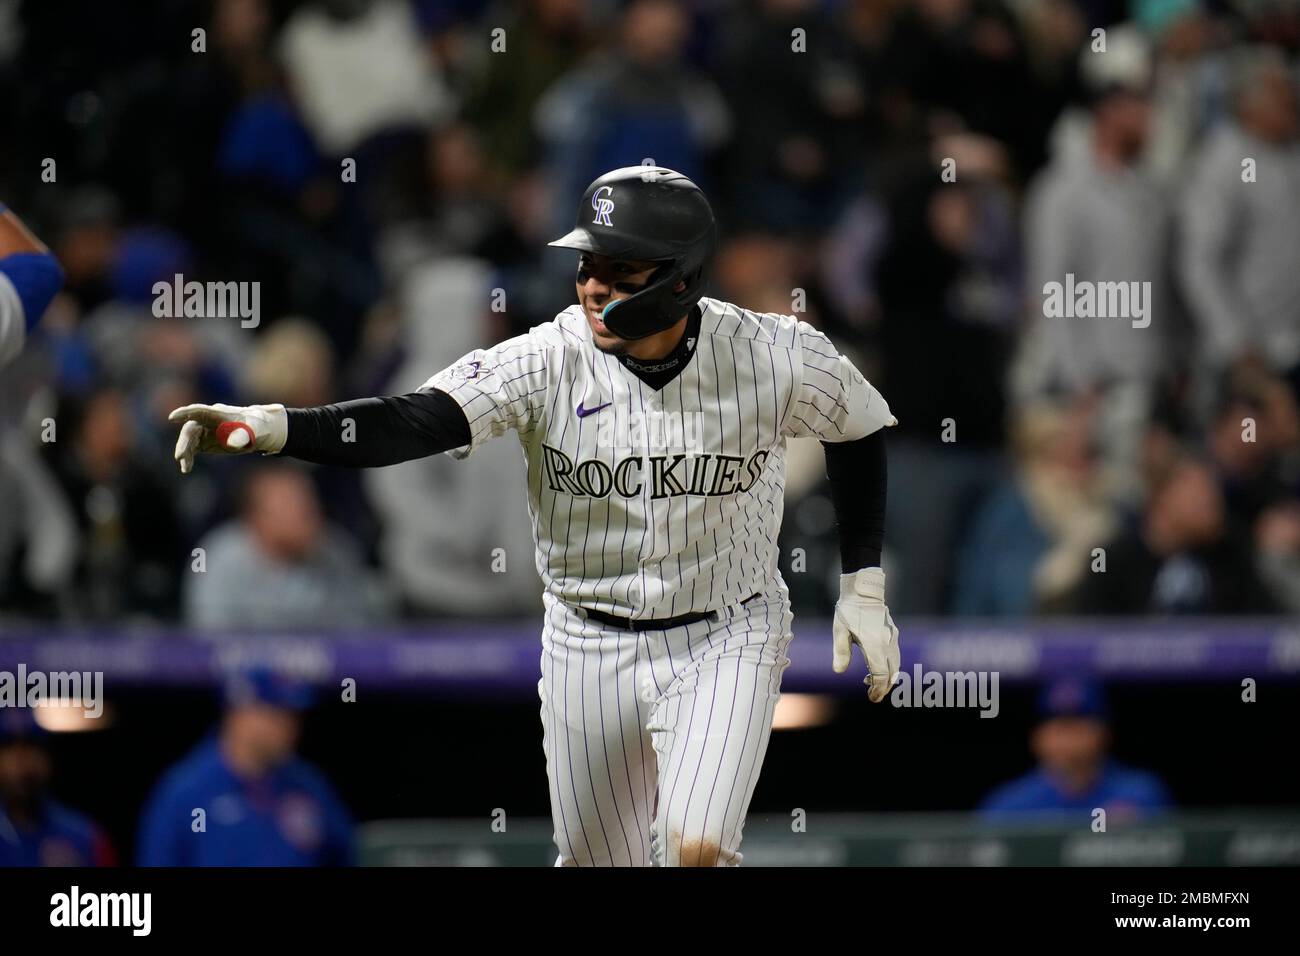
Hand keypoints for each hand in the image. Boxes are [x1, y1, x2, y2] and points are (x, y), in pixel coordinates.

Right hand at [168, 402, 287, 473]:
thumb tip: (232, 443)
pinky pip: (192, 449)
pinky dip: (188, 458)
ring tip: (185, 467)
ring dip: (185, 452)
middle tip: (180, 456)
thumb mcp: (256, 431)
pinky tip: (186, 469)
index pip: (200, 411)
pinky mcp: (204, 442)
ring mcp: (204, 431)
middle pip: (191, 429)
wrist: (257, 431)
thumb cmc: (257, 426)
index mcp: (219, 414)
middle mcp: (207, 421)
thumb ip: (245, 435)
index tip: (172, 417)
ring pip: (189, 440)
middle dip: (184, 442)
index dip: (186, 413)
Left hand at [831, 567, 900, 702]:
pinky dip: (890, 666)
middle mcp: (887, 643)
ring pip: (896, 665)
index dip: (878, 689)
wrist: (864, 590)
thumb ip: (840, 651)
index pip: (881, 674)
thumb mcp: (839, 630)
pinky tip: (877, 666)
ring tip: (872, 682)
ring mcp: (892, 638)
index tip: (872, 697)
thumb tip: (838, 671)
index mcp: (874, 644)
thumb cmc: (849, 610)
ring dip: (888, 677)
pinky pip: (895, 655)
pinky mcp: (893, 633)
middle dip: (884, 687)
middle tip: (874, 696)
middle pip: (892, 673)